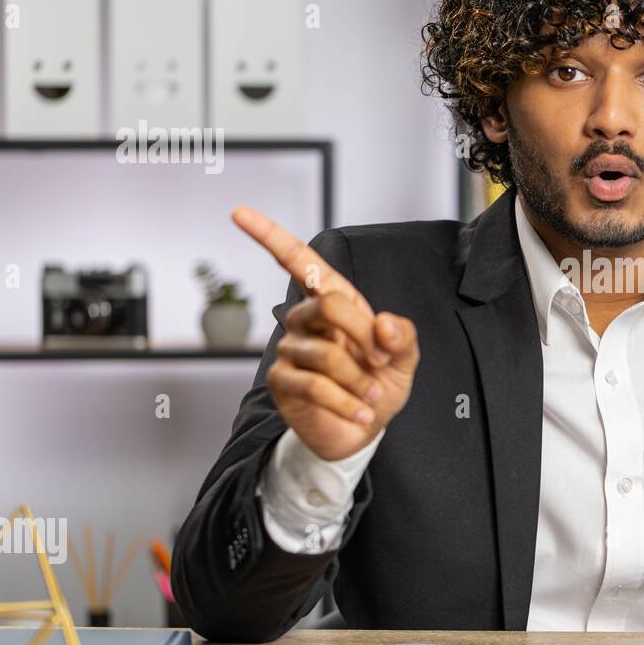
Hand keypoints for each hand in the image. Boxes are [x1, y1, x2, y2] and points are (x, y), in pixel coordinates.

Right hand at [232, 206, 419, 461]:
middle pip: (329, 305)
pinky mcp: (281, 381)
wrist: (362, 432)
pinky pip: (314, 385)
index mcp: (335, 302)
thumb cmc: (380, 385)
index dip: (270, 236)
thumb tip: (385, 324)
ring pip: (325, 353)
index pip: (299, 262)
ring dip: (360, 381)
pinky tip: (361, 414)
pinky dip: (346, 402)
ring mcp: (290, 349)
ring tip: (372, 398)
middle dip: (365, 337)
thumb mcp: (404, 359)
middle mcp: (306, 319)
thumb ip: (403, 337)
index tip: (239, 212)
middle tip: (382, 364)